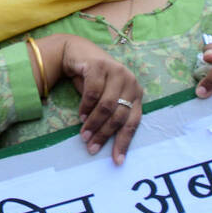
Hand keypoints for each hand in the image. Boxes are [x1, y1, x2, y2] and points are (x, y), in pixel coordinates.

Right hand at [54, 35, 143, 163]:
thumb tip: (105, 141)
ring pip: (107, 106)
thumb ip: (109, 114)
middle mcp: (130, 82)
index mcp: (135, 93)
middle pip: (119, 115)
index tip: (116, 160)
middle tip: (91, 147)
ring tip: (84, 135)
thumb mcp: (104, 97)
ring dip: (94, 123)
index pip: (133, 121)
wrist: (76, 52)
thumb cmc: (91, 79)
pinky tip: (80, 116)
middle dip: (105, 134)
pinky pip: (93, 92)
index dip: (124, 142)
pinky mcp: (100, 65)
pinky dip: (86, 107)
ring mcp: (116, 72)